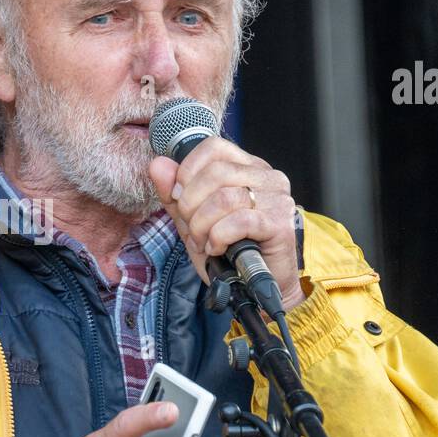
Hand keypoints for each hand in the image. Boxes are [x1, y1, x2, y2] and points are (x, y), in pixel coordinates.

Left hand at [148, 139, 305, 309]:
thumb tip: (157, 164)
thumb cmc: (227, 252)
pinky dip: (219, 237)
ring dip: (202, 226)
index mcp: (247, 168)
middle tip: (191, 229)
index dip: (187, 172)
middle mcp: (267, 177)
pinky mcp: (280, 224)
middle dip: (190, 205)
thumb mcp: (192, 221)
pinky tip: (218, 248)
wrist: (253, 289)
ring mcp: (277, 199)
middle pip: (215, 173)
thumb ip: (174, 194)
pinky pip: (238, 221)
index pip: (213, 147)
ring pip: (224, 198)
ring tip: (204, 243)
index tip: (180, 199)